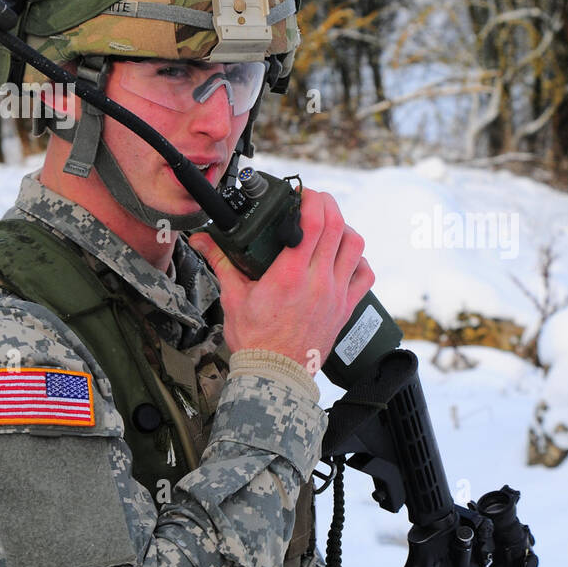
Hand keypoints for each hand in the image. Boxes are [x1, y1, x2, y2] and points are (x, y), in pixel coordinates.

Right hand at [188, 188, 374, 371]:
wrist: (276, 374)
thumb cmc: (255, 340)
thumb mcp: (234, 297)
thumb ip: (222, 262)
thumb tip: (202, 240)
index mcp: (290, 275)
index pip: (312, 223)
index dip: (310, 198)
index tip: (301, 192)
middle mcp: (318, 281)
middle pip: (337, 226)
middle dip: (327, 204)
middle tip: (314, 200)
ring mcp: (336, 294)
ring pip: (355, 246)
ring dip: (344, 228)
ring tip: (329, 226)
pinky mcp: (347, 308)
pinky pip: (365, 275)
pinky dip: (358, 259)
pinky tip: (344, 258)